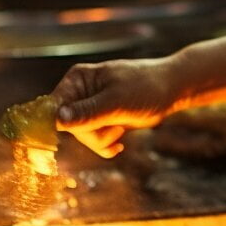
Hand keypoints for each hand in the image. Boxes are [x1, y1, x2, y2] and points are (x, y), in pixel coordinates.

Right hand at [51, 56, 183, 156]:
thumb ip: (88, 112)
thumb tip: (58, 120)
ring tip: (121, 127)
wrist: (171, 90)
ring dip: (103, 138)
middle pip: (68, 126)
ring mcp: (90, 107)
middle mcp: (80, 92)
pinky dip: (106, 145)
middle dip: (92, 133)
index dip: (56, 124)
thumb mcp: (116, 102)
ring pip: (83, 136)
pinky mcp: (102, 120)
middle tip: (115, 127)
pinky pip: (95, 141)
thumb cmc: (146, 88)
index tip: (57, 140)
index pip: (53, 106)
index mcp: (78, 80)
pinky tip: (120, 145)